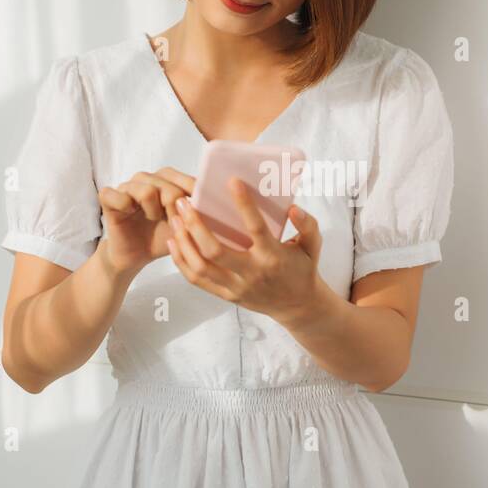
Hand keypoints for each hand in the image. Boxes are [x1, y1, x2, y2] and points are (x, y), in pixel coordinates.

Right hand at [98, 166, 194, 275]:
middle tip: (174, 222)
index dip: (192, 195)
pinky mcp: (108, 197)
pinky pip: (118, 196)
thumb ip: (198, 212)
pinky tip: (130, 214)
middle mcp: (147, 178)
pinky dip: (126, 206)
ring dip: (153, 210)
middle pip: (167, 185)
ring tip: (153, 219)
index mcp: (166, 180)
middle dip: (175, 208)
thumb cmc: (161, 237)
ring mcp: (127, 185)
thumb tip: (217, 205)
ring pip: (146, 190)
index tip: (199, 211)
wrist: (136, 255)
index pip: (183, 178)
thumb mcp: (185, 225)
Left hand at [166, 177, 322, 323]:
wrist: (298, 306)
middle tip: (184, 202)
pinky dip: (181, 260)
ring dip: (184, 241)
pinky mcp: (226, 295)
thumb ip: (308, 225)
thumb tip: (294, 208)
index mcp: (273, 257)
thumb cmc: (303, 269)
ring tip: (175, 218)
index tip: (232, 181)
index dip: (244, 204)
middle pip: (215, 250)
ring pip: (200, 266)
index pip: (256, 228)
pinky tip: (175, 241)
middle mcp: (252, 273)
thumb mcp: (313, 246)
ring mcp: (236, 287)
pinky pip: (197, 279)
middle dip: (195, 224)